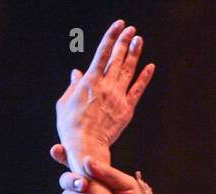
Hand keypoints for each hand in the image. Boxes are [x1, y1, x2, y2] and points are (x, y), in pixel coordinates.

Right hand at [50, 150, 149, 193]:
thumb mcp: (126, 184)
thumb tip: (87, 160)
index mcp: (94, 177)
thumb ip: (107, 172)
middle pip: (66, 181)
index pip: (73, 163)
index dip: (61, 155)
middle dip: (70, 181)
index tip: (57, 150)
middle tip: (83, 184)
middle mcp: (86, 191)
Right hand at [55, 20, 154, 169]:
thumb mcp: (64, 103)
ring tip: (139, 40)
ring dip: (134, 53)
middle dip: (124, 41)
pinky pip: (138, 90)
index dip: (111, 36)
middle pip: (117, 58)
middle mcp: (106, 85)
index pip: (102, 52)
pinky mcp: (127, 109)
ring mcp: (118, 97)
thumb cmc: (70, 126)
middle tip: (130, 29)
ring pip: (128, 70)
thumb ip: (73, 86)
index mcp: (90, 81)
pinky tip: (150, 67)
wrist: (86, 146)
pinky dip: (144, 78)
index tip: (119, 25)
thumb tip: (76, 73)